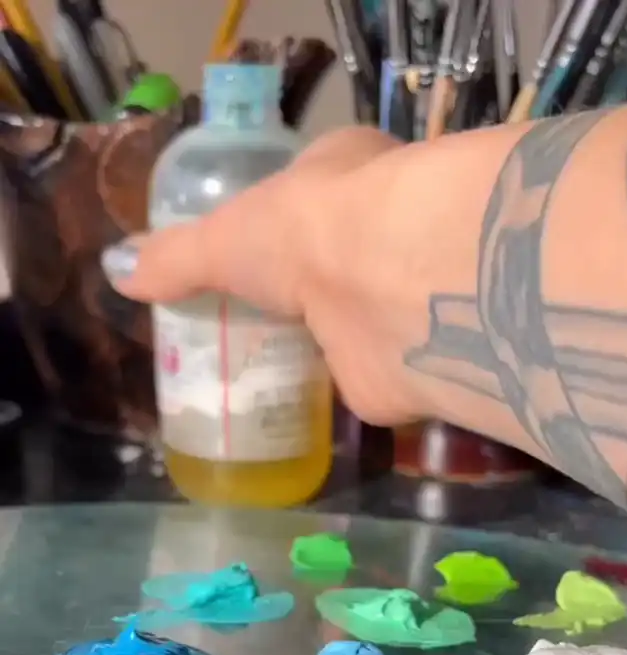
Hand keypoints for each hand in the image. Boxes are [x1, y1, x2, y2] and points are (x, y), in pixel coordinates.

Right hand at [103, 126, 430, 425]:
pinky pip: (354, 375)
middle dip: (293, 286)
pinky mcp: (400, 358)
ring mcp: (393, 294)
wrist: (390, 287)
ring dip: (314, 339)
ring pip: (345, 315)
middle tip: (241, 322)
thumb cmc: (306, 231)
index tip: (240, 251)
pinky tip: (294, 406)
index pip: (306, 185)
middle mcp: (379, 227)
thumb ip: (175, 258)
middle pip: (326, 257)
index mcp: (345, 169)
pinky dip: (329, 391)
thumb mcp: (221, 239)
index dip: (274, 215)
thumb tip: (119, 272)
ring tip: (258, 368)